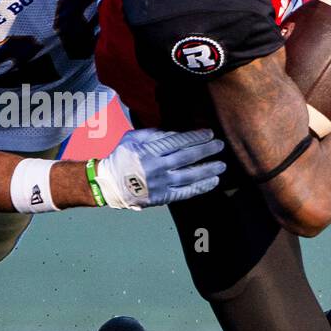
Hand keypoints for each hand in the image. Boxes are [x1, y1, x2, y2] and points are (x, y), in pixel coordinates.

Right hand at [94, 128, 225, 208]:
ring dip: (208, 170)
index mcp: (149, 151)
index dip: (195, 138)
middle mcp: (157, 168)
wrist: (108, 184)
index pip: (178, 142)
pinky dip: (200, 187)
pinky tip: (212, 182)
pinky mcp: (162, 197)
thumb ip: (154, 134)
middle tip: (221, 146)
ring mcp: (160, 184)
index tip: (209, 134)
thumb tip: (176, 133)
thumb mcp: (132, 138)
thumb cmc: (121, 157)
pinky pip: (185, 193)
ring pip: (190, 176)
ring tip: (222, 165)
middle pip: (187, 158)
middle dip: (206, 151)